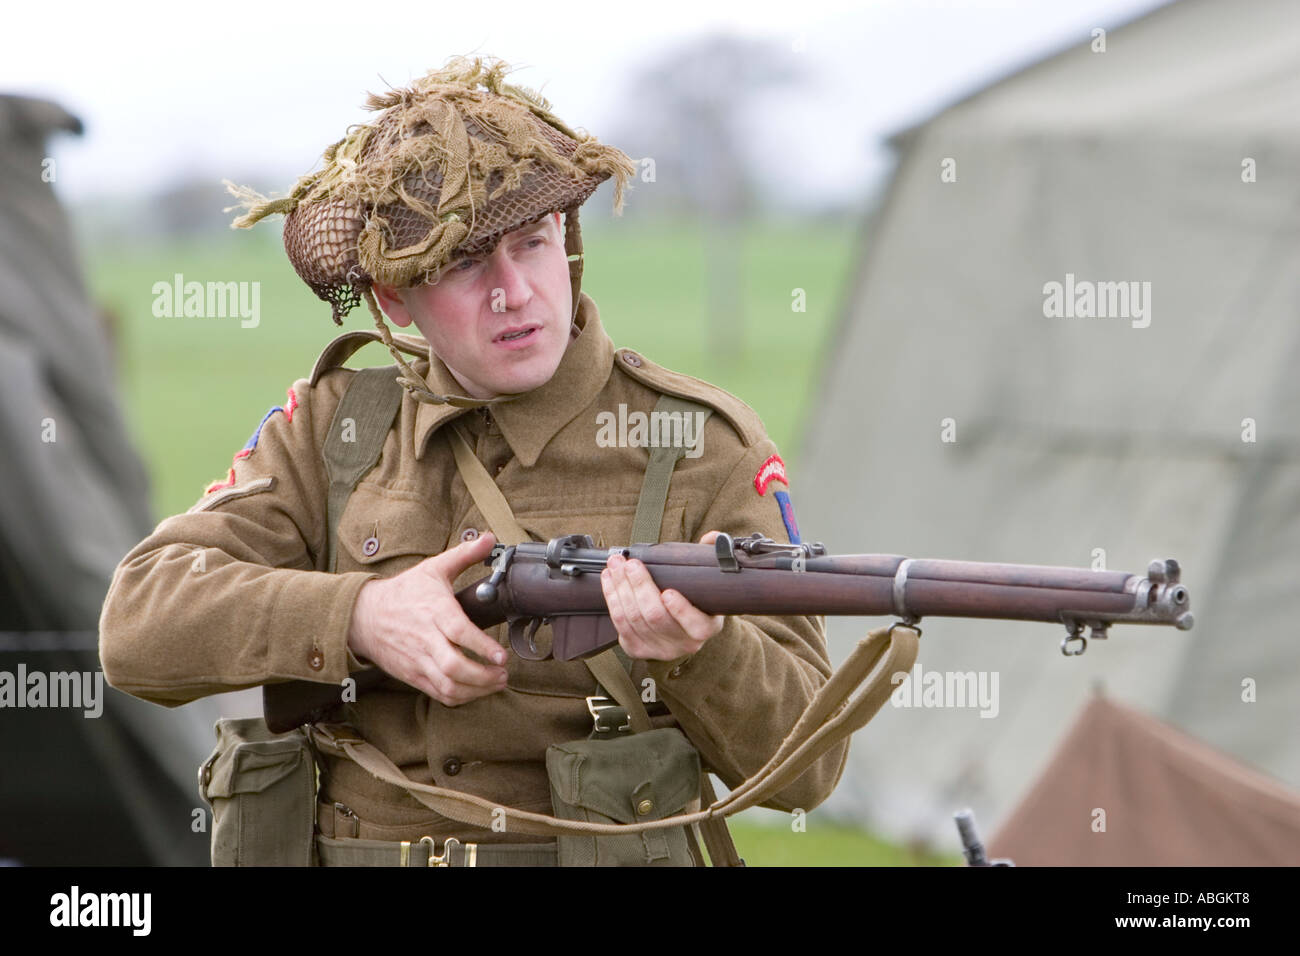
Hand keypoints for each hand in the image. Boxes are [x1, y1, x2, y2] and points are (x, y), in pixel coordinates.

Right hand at [347, 532, 508, 705]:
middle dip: (483, 676)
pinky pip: (437, 693)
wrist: (363, 616)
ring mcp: (418, 660)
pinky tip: (476, 690)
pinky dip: (460, 697)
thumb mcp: (433, 568)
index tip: (501, 655)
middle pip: (453, 666)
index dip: (482, 646)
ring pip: (447, 685)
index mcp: (433, 610)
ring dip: (476, 690)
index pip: (458, 631)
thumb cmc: (404, 592)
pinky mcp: (412, 674)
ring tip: (496, 682)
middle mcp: (425, 638)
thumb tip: (490, 538)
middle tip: (503, 673)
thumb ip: (465, 554)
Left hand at [600, 530, 725, 661]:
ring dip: (621, 588)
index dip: (681, 610)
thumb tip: (712, 537)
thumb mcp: (707, 582)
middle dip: (640, 586)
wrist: (676, 627)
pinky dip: (612, 599)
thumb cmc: (693, 599)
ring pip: (634, 619)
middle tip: (630, 564)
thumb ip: (711, 557)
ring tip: (615, 566)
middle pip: (656, 617)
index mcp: (705, 627)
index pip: (696, 624)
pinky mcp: (637, 649)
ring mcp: (659, 649)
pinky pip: (620, 624)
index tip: (668, 592)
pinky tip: (609, 580)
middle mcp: (684, 643)